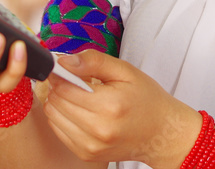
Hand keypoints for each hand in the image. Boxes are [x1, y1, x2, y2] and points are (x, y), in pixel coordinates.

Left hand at [44, 50, 202, 168]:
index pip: (64, 88)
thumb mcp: (126, 71)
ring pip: (53, 118)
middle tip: (76, 81)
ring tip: (80, 96)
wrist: (161, 132)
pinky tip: (80, 110)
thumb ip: (94, 61)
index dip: (61, 74)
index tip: (65, 68)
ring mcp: (91, 146)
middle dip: (60, 87)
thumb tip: (65, 60)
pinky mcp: (86, 154)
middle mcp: (98, 130)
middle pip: (56, 103)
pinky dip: (64, 118)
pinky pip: (59, 132)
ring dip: (60, 103)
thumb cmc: (146, 99)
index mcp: (109, 105)